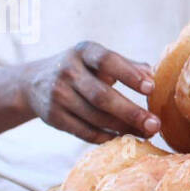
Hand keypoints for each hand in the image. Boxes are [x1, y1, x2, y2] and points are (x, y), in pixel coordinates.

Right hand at [21, 41, 160, 142]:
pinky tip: (125, 139)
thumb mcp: (98, 59)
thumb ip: (127, 65)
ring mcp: (58, 95)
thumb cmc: (82, 69)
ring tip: (146, 133)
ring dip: (124, 129)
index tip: (151, 88)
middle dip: (131, 112)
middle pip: (101, 96)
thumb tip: (154, 74)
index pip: (107, 61)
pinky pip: (85, 132)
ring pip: (95, 118)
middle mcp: (67, 71)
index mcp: (83, 51)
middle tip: (155, 124)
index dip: (129, 74)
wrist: (34, 82)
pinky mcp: (53, 117)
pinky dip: (107, 138)